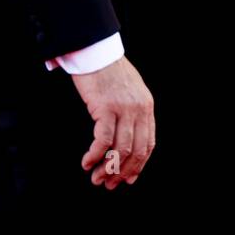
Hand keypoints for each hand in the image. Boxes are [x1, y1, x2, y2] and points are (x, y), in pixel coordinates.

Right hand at [71, 56, 154, 189]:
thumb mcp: (129, 91)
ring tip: (95, 178)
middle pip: (135, 151)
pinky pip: (102, 140)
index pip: (148, 145)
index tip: (127, 179)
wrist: (96, 50)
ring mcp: (124, 108)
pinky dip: (94, 155)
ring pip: (120, 150)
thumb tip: (126, 141)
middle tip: (107, 184)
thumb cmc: (108, 70)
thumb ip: (132, 112)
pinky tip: (86, 162)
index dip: (138, 166)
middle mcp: (139, 109)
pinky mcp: (106, 107)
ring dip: (107, 169)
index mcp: (147, 106)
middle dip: (122, 173)